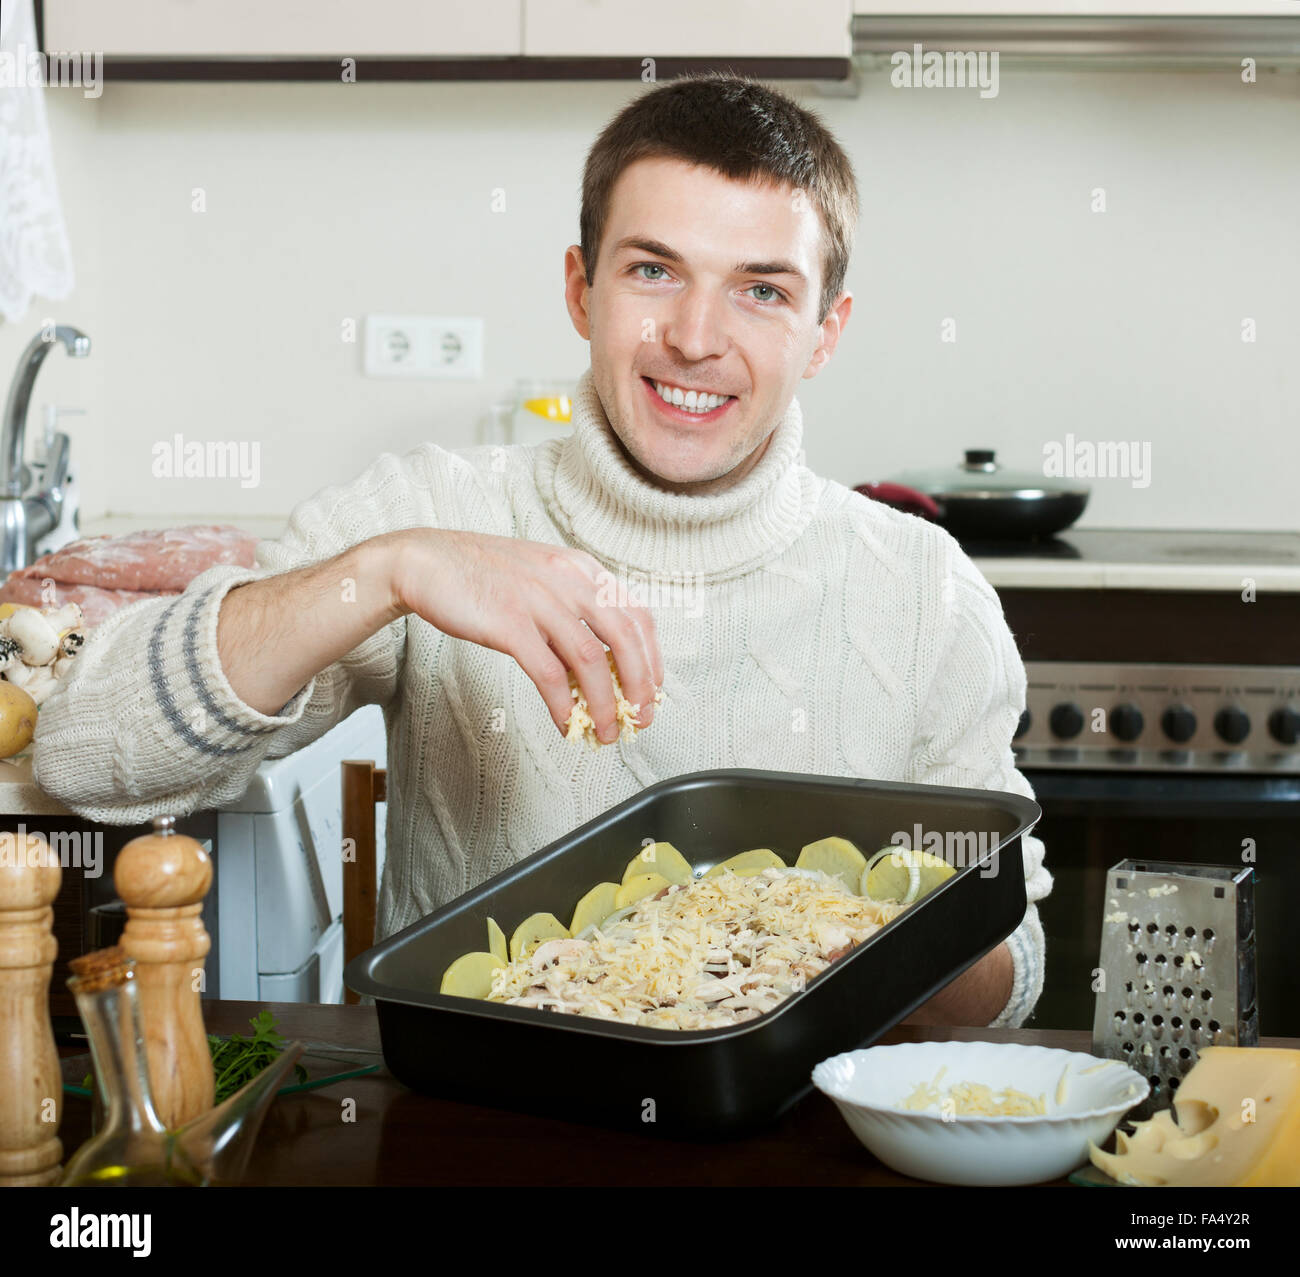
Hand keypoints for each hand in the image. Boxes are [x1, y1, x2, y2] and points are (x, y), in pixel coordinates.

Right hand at [393, 529, 663, 741]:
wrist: (425, 561)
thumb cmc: (481, 575)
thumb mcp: (541, 579)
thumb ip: (573, 609)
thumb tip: (600, 663)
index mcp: (582, 568)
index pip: (638, 615)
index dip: (652, 658)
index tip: (652, 691)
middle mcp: (569, 579)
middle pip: (625, 639)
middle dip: (638, 686)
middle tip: (638, 718)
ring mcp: (540, 600)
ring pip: (592, 661)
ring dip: (603, 705)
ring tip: (604, 732)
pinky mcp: (510, 624)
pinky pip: (549, 674)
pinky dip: (563, 705)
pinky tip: (565, 724)